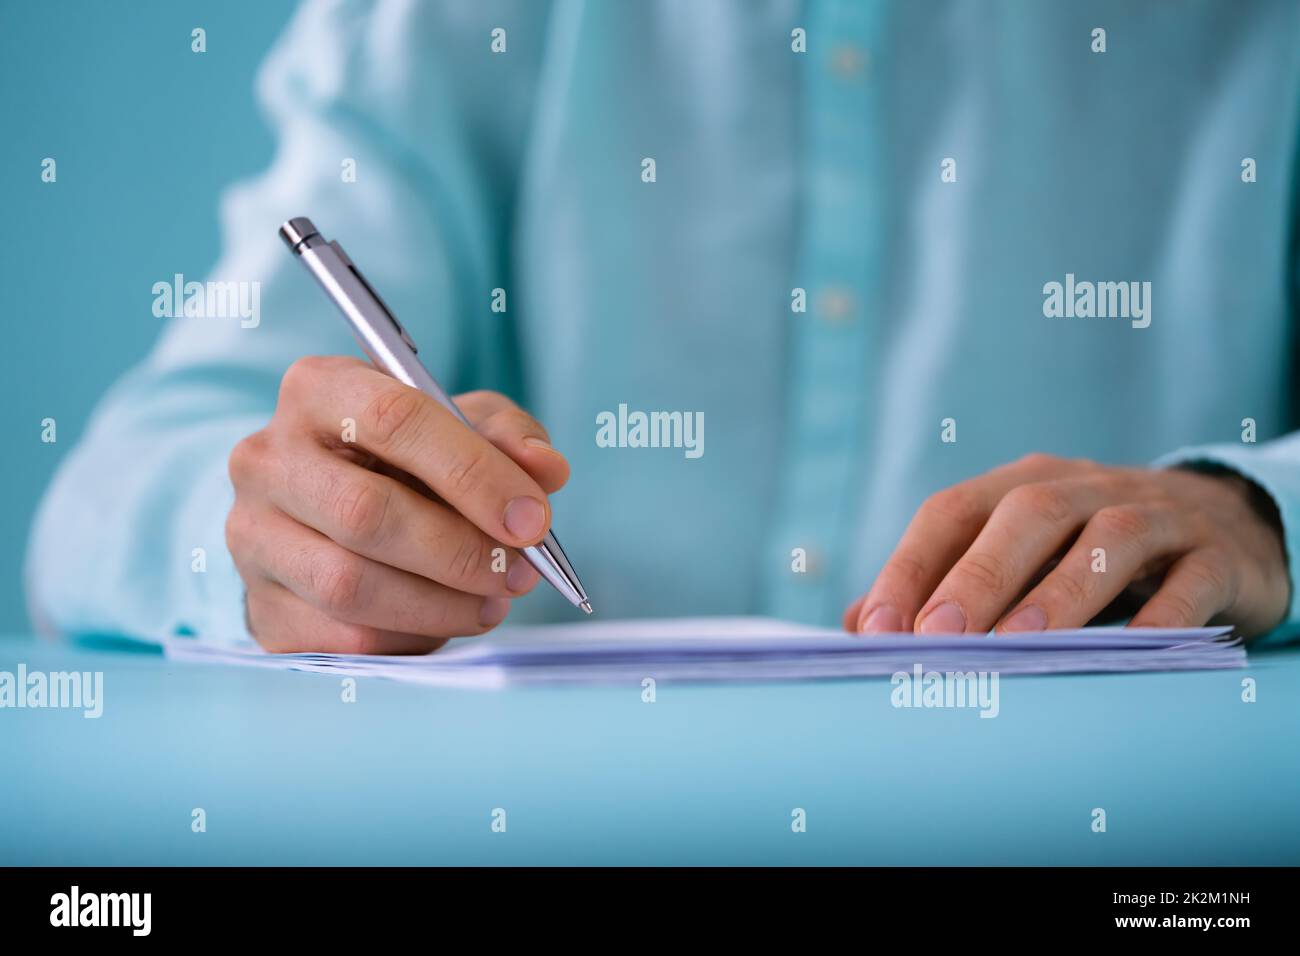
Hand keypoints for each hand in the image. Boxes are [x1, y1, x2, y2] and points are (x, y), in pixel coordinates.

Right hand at [226, 356, 568, 652]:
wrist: (335, 515)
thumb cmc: (408, 459)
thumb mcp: (464, 425)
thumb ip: (510, 437)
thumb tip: (544, 469)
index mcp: (319, 389)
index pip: (395, 419)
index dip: (473, 473)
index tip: (533, 519)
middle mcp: (267, 457)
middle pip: (366, 512)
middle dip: (460, 551)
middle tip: (520, 572)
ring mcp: (251, 536)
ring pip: (349, 584)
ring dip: (441, 604)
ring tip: (491, 602)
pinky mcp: (259, 606)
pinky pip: (340, 637)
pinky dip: (409, 637)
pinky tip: (443, 620)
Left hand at [844, 453, 1288, 637]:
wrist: (1227, 528)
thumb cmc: (1089, 553)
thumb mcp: (1017, 558)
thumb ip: (942, 585)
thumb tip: (860, 624)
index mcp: (1021, 485)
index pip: (952, 512)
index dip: (910, 566)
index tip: (875, 628)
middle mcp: (1086, 488)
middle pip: (1026, 513)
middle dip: (976, 576)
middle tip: (936, 635)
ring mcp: (1157, 514)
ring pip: (1108, 539)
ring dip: (1060, 592)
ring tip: (1019, 645)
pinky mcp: (1217, 554)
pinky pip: (1192, 580)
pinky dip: (1162, 614)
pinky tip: (1130, 651)